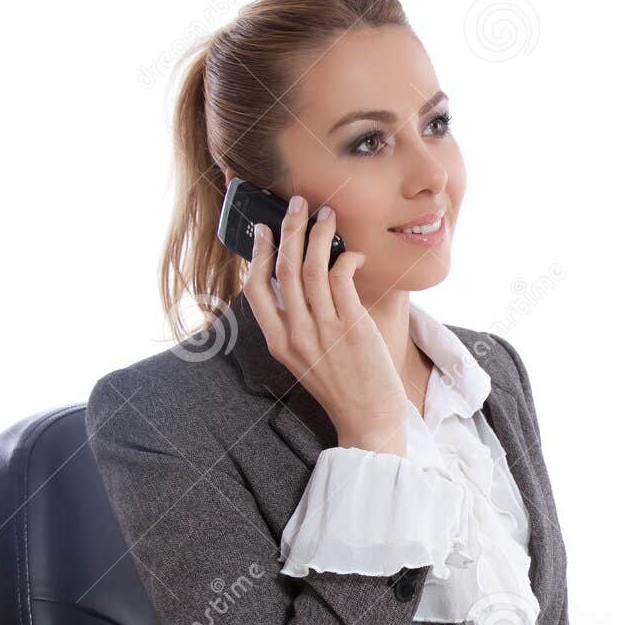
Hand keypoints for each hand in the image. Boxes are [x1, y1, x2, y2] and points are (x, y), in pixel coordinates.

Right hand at [242, 194, 410, 453]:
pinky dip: (347, 259)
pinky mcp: (352, 327)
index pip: (255, 288)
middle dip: (289, 228)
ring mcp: (323, 330)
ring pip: (311, 268)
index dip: (257, 253)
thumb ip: (299, 326)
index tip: (262, 228)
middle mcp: (296, 334)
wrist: (368, 421)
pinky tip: (354, 255)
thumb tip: (303, 283)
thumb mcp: (307, 360)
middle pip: (283, 268)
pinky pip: (342, 279)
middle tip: (297, 203)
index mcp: (279, 342)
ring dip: (318, 234)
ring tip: (327, 215)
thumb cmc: (343, 389)